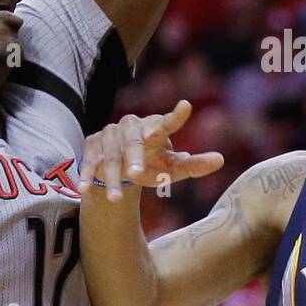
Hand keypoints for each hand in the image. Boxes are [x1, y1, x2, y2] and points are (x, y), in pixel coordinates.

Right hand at [79, 99, 223, 201]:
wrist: (121, 166)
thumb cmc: (152, 164)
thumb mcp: (172, 168)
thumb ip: (194, 165)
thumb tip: (221, 159)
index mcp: (154, 130)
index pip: (167, 124)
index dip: (176, 116)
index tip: (186, 106)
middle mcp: (132, 127)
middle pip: (133, 142)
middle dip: (133, 157)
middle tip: (136, 174)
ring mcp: (110, 134)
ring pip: (110, 156)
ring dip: (112, 177)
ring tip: (116, 199)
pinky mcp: (92, 144)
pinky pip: (89, 160)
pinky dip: (86, 174)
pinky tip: (84, 188)